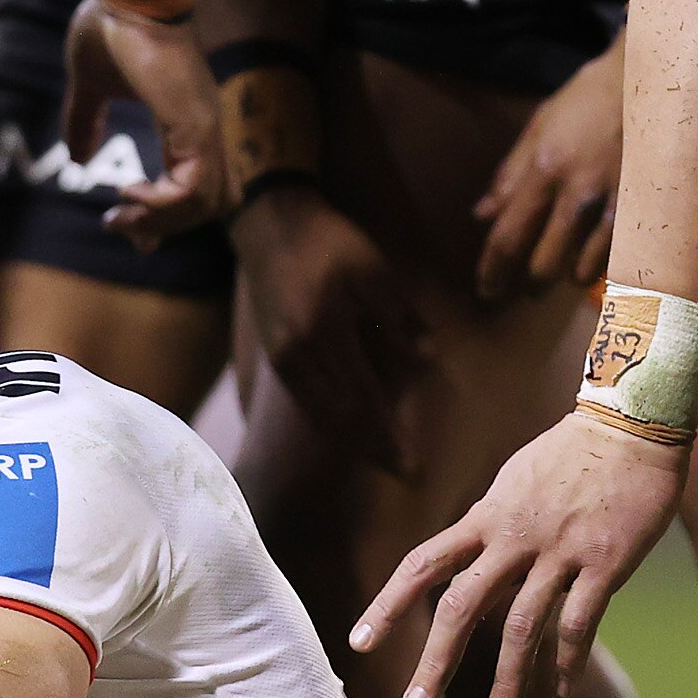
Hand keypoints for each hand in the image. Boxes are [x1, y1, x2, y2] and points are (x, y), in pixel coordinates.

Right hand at [62, 0, 227, 247]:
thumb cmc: (112, 26)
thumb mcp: (90, 86)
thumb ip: (85, 121)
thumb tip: (78, 158)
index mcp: (187, 121)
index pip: (197, 186)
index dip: (166, 217)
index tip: (128, 230)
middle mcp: (204, 129)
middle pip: (211, 205)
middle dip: (163, 227)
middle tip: (118, 224)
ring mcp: (204, 127)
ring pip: (207, 205)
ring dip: (159, 221)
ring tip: (120, 212)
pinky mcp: (194, 124)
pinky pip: (192, 188)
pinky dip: (162, 204)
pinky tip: (128, 190)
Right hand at [231, 186, 423, 473]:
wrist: (269, 224)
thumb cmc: (327, 241)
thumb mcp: (372, 269)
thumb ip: (399, 315)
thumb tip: (428, 358)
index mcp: (324, 333)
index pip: (362, 398)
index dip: (387, 433)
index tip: (412, 463)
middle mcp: (297, 357)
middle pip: (338, 418)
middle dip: (371, 448)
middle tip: (401, 473)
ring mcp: (282, 360)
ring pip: (318, 414)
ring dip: (349, 441)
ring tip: (378, 457)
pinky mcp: (275, 356)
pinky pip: (305, 401)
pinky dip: (328, 421)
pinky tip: (346, 430)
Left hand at [352, 411, 684, 697]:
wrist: (633, 423)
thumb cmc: (573, 453)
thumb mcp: (514, 483)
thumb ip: (491, 528)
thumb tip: (472, 571)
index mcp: (486, 518)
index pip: (422, 564)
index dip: (389, 605)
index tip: (360, 642)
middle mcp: (514, 538)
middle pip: (461, 608)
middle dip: (435, 661)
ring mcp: (559, 553)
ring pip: (521, 628)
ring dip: (507, 681)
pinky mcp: (605, 563)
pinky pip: (580, 624)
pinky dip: (569, 661)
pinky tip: (562, 689)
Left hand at [473, 42, 621, 300]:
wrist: (653, 77)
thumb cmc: (589, 99)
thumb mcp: (540, 126)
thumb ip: (509, 174)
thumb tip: (482, 216)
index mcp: (544, 170)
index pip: (507, 237)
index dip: (492, 271)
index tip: (487, 290)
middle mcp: (577, 192)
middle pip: (543, 265)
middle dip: (530, 285)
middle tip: (527, 288)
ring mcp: (615, 202)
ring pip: (582, 269)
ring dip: (567, 277)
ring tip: (564, 271)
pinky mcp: (646, 207)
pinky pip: (617, 257)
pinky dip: (601, 264)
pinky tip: (596, 259)